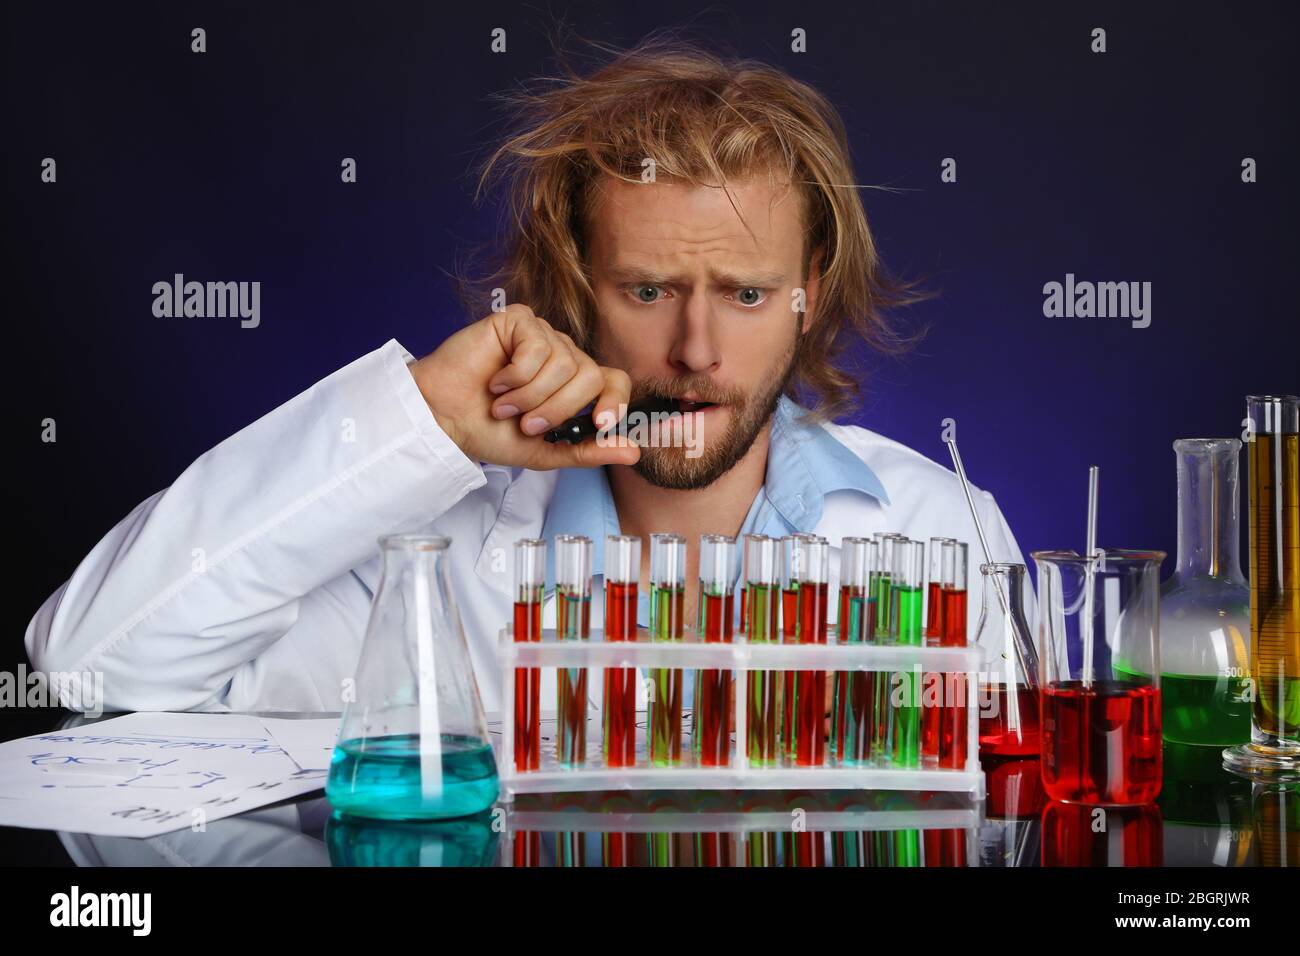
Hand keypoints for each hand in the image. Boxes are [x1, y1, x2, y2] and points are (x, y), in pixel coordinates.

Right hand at [409, 304, 639, 469]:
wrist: (445, 419)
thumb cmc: (490, 432)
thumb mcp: (545, 451)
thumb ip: (588, 451)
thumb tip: (633, 451)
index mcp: (575, 384)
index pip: (616, 381)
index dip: (614, 402)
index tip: (598, 424)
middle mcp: (563, 355)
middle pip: (590, 376)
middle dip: (558, 409)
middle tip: (526, 423)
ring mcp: (543, 335)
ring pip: (563, 364)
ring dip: (530, 395)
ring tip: (504, 405)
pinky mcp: (519, 320)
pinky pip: (537, 347)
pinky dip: (516, 374)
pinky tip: (496, 380)